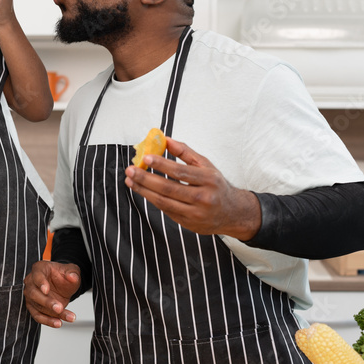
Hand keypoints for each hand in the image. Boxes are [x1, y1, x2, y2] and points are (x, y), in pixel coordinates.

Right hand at [24, 261, 79, 327]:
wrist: (63, 284)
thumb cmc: (64, 275)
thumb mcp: (72, 270)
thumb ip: (73, 273)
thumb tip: (72, 277)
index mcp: (39, 269)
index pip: (37, 276)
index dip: (41, 283)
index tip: (46, 290)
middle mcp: (31, 282)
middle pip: (34, 293)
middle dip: (47, 302)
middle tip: (59, 308)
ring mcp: (31, 296)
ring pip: (38, 307)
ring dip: (52, 314)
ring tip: (67, 317)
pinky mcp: (34, 307)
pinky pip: (38, 316)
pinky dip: (48, 321)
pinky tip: (58, 323)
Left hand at [123, 137, 261, 239]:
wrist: (232, 213)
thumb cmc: (217, 185)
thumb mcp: (206, 166)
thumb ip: (186, 152)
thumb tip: (165, 139)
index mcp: (209, 180)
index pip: (181, 172)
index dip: (162, 165)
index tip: (146, 157)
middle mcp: (203, 198)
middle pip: (169, 188)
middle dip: (146, 179)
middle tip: (131, 170)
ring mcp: (195, 213)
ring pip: (164, 202)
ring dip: (144, 191)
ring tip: (131, 181)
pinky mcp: (188, 223)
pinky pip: (166, 210)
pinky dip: (153, 200)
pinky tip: (143, 191)